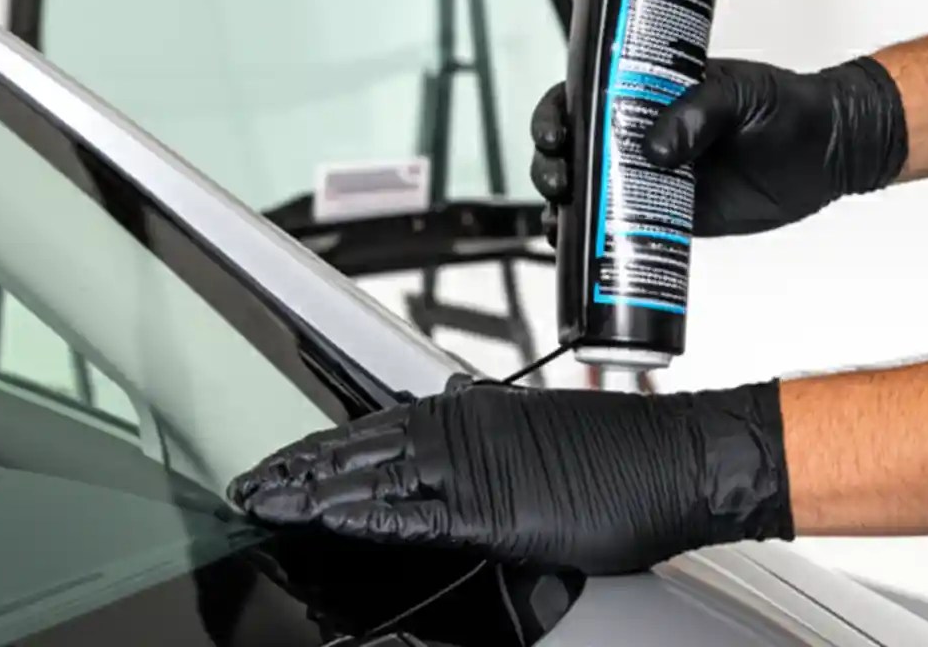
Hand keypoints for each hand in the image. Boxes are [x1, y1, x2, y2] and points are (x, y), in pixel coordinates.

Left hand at [228, 383, 792, 575]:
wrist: (675, 458)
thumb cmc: (620, 452)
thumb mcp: (538, 430)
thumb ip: (488, 428)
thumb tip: (454, 410)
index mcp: (469, 410)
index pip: (374, 426)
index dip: (322, 446)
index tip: (284, 461)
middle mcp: (462, 428)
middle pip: (359, 448)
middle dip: (299, 468)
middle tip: (252, 484)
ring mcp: (473, 465)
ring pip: (372, 476)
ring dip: (313, 491)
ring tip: (266, 502)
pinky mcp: (491, 507)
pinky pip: (414, 513)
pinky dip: (365, 514)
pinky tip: (328, 519)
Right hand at [532, 57, 907, 237]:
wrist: (828, 152)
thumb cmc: (789, 108)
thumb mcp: (743, 95)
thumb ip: (700, 112)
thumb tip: (657, 146)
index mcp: (650, 94)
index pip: (585, 98)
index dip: (557, 115)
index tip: (557, 133)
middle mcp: (642, 136)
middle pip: (574, 151)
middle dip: (552, 167)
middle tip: (562, 182)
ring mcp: (652, 179)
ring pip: (588, 195)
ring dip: (565, 210)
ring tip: (563, 222)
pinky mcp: (669, 218)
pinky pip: (622, 232)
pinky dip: (596, 244)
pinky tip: (582, 250)